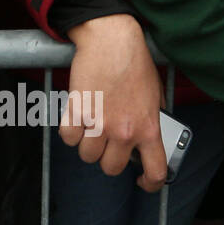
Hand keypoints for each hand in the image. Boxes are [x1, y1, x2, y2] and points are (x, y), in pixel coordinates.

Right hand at [59, 14, 167, 191]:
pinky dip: (70, 132)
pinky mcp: (77, 112)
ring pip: (87, 155)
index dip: (150, 183)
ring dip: (88, 144)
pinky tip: (76, 119)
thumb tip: (145, 138)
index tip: (142, 181)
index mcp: (148, 128)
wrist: (111, 41)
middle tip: (108, 142)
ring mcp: (99, 124)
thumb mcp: (155, 96)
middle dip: (108, 158)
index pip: (155, 171)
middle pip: (111, 168)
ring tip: (91, 126)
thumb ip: (151, 121)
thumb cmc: (134, 63)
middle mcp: (124, 132)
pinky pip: (68, 138)